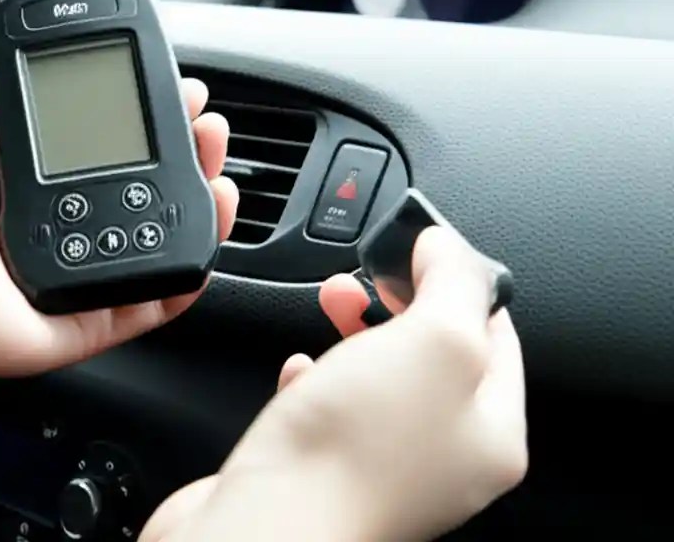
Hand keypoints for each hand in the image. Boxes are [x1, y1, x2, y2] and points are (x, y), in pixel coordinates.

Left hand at [0, 46, 238, 382]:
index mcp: (30, 177)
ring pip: (159, 232)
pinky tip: (207, 231)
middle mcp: (62, 219)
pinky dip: (189, 271)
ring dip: (199, 196)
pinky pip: (154, 297)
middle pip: (145, 180)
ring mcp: (81, 268)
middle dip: (184, 147)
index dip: (142, 111)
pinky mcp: (90, 315)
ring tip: (215, 165)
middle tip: (203, 122)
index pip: (104, 137)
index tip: (169, 87)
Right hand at [140, 226, 526, 541]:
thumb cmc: (352, 451)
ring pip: (378, 379)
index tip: (422, 248)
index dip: (460, 282)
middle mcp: (442, 459)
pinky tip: (300, 369)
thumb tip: (450, 249)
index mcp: (490, 434)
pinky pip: (329, 411)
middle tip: (371, 271)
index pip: (496, 337)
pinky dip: (317, 379)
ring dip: (355, 329)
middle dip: (400, 302)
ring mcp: (380, 470)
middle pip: (433, 357)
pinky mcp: (321, 472)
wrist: (265, 527)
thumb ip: (454, 284)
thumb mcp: (435, 342)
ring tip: (330, 300)